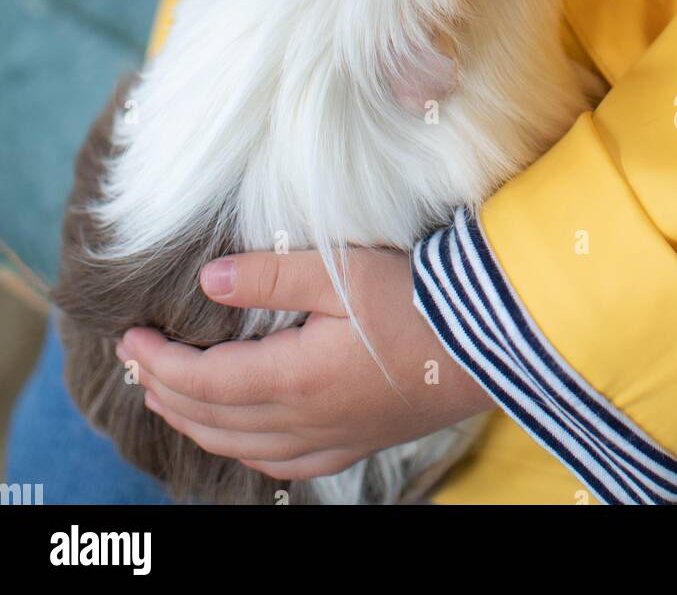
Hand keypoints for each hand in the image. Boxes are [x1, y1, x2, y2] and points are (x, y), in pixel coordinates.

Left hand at [117, 249, 492, 480]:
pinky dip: (240, 449)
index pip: (203, 381)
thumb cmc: (417, 299)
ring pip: (240, 447)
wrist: (488, 342)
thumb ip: (271, 274)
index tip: (130, 336)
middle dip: (164, 390)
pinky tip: (235, 437)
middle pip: (213, 418)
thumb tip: (208, 280)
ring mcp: (329, 440)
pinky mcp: (352, 444)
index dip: (159, 362)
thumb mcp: (341, 272)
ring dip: (195, 422)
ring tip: (166, 398)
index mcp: (296, 379)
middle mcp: (305, 422)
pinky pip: (279, 463)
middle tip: (135, 360)